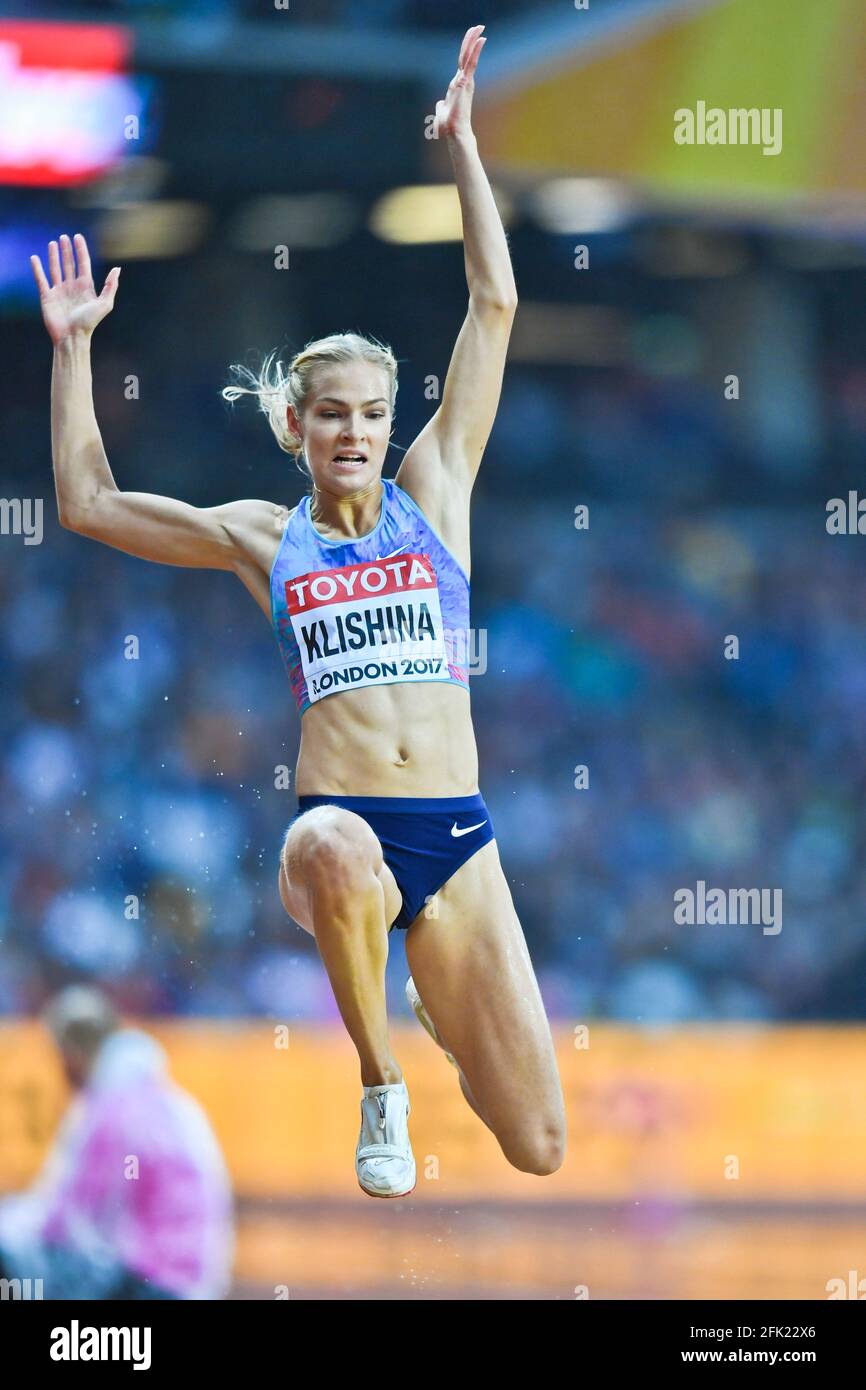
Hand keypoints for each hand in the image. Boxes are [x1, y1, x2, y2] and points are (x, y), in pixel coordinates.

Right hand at [30, 233, 119, 344]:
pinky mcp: (47, 296)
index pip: (83, 264)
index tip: (78, 237)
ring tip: (53, 243)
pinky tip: (35, 258)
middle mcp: (72, 287)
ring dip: (54, 256)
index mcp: (86, 287)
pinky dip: (37, 269)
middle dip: (67, 251)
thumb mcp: (104, 304)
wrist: (72, 337)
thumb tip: (117, 269)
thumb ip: (111, 286)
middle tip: (64, 237)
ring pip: (56, 269)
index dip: (81, 250)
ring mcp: (59, 291)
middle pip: (69, 264)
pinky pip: (41, 279)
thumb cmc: (89, 323)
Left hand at [433, 23, 485, 140]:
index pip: (461, 62)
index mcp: (457, 84)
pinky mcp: (466, 83)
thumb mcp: (442, 111)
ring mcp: (465, 82)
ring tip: (480, 28)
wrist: (454, 132)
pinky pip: (471, 63)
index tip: (472, 37)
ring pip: (469, 57)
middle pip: (466, 56)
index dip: (466, 49)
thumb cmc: (449, 125)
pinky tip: (480, 41)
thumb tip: (440, 104)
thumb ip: (441, 105)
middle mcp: (463, 81)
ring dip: (474, 42)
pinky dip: (475, 51)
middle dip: (472, 40)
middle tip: (480, 26)